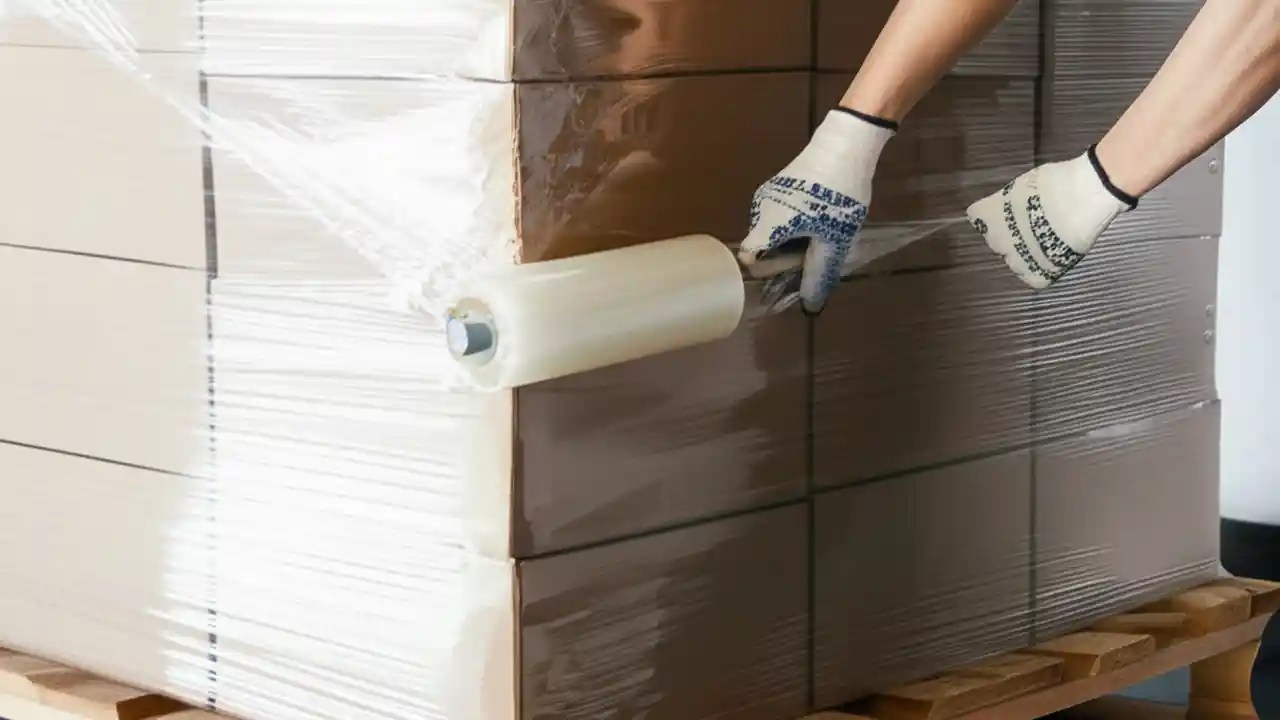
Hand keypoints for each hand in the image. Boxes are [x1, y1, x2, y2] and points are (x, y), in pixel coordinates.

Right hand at [738, 109, 893, 313]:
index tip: (796, 266)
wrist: (846, 144)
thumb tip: (811, 306)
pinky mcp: (777, 187)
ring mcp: (767, 196)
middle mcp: (759, 210)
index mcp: (768, 224)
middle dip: (785, 258)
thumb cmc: (839, 195)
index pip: (749, 261)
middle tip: (816, 250)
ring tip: (821, 232)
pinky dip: (794, 226)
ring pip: (771, 234)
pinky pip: (778, 218)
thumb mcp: (835, 241)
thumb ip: (819, 274)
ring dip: (792, 242)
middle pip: (762, 248)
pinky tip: (818, 218)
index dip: (770, 271)